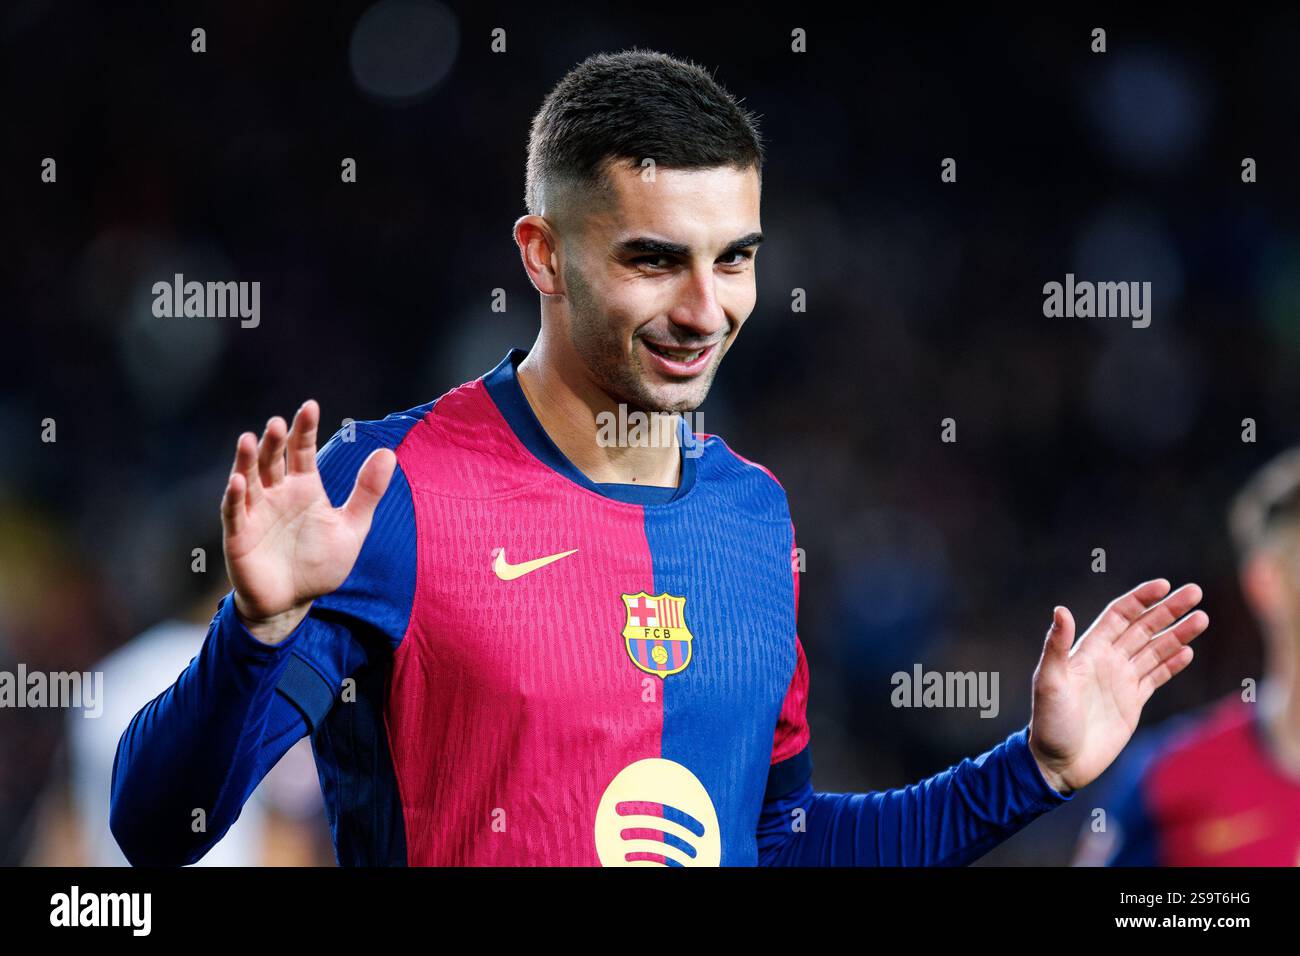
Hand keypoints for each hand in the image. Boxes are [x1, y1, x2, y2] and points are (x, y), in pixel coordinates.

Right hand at [220, 401, 395, 644]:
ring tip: (249, 438)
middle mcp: (276, 493)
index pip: (302, 451)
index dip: (305, 429)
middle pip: (272, 460)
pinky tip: (237, 482)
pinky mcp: (238, 535)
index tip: (310, 406)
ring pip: (248, 479)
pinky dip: (234, 497)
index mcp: (303, 488)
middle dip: (274, 441)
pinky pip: (234, 512)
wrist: (294, 603)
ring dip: (247, 460)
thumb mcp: (352, 527)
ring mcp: (255, 512)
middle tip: (278, 423)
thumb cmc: (320, 564)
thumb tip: (388, 453)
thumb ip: (368, 492)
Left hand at [1026, 578, 1207, 794]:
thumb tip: (1061, 610)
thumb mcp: (1049, 681)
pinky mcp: (1131, 702)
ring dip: (1177, 634)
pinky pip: (1155, 677)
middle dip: (1168, 610)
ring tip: (1201, 618)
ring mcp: (1121, 681)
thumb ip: (1057, 647)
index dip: (1141, 599)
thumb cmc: (1049, 722)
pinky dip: (1171, 663)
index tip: (1164, 586)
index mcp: (1088, 650)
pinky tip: (1187, 651)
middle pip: (1143, 627)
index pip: (1120, 615)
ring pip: (1154, 650)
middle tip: (1196, 592)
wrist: (1058, 762)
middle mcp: (1107, 661)